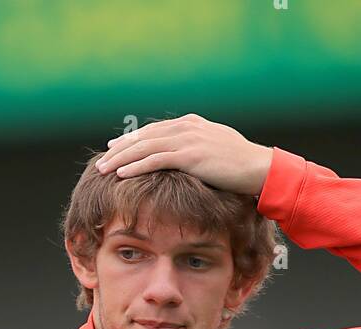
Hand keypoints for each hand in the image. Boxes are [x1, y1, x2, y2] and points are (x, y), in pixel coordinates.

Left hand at [95, 114, 272, 196]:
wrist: (258, 168)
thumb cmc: (241, 165)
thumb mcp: (216, 150)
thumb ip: (198, 148)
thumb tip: (188, 158)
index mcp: (191, 124)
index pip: (154, 131)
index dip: (132, 139)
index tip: (115, 147)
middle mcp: (186, 127)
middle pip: (145, 137)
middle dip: (121, 148)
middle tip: (102, 158)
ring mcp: (188, 140)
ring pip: (145, 148)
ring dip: (121, 159)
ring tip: (104, 168)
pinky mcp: (190, 156)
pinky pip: (155, 160)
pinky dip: (136, 166)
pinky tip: (121, 174)